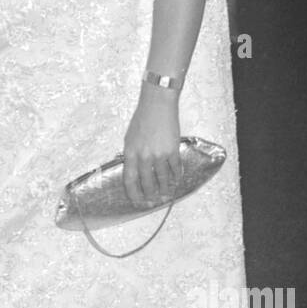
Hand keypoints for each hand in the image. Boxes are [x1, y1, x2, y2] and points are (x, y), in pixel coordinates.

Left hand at [122, 87, 180, 208]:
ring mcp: (159, 154)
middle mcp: (143, 156)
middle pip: (146, 183)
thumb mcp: (129, 138)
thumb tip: (134, 170)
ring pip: (162, 178)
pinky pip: (175, 168)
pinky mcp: (172, 150)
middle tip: (153, 203)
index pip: (129, 180)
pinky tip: (177, 180)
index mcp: (130, 153)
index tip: (137, 202)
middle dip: (150, 196)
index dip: (133, 194)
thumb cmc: (142, 119)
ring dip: (165, 189)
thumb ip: (131, 155)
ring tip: (166, 195)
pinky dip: (177, 176)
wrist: (157, 105)